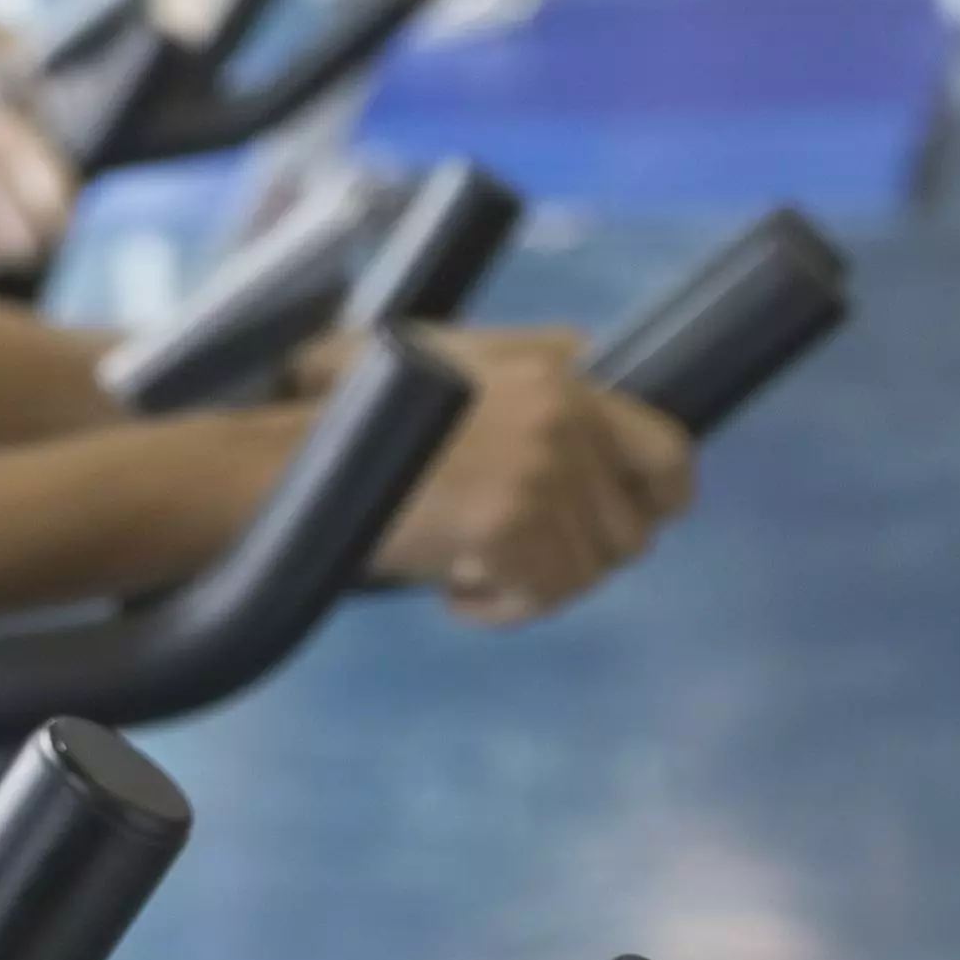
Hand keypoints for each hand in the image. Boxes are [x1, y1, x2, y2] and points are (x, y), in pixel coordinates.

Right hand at [369, 338, 695, 620]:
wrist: (288, 465)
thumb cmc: (354, 411)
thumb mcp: (447, 351)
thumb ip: (526, 355)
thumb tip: (589, 352)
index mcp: (560, 380)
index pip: (671, 452)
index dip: (659, 500)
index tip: (628, 523)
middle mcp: (563, 423)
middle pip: (628, 535)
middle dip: (574, 557)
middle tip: (510, 552)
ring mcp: (538, 477)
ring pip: (584, 575)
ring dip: (528, 585)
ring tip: (465, 563)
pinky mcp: (506, 529)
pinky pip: (539, 600)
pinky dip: (497, 608)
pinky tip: (451, 589)